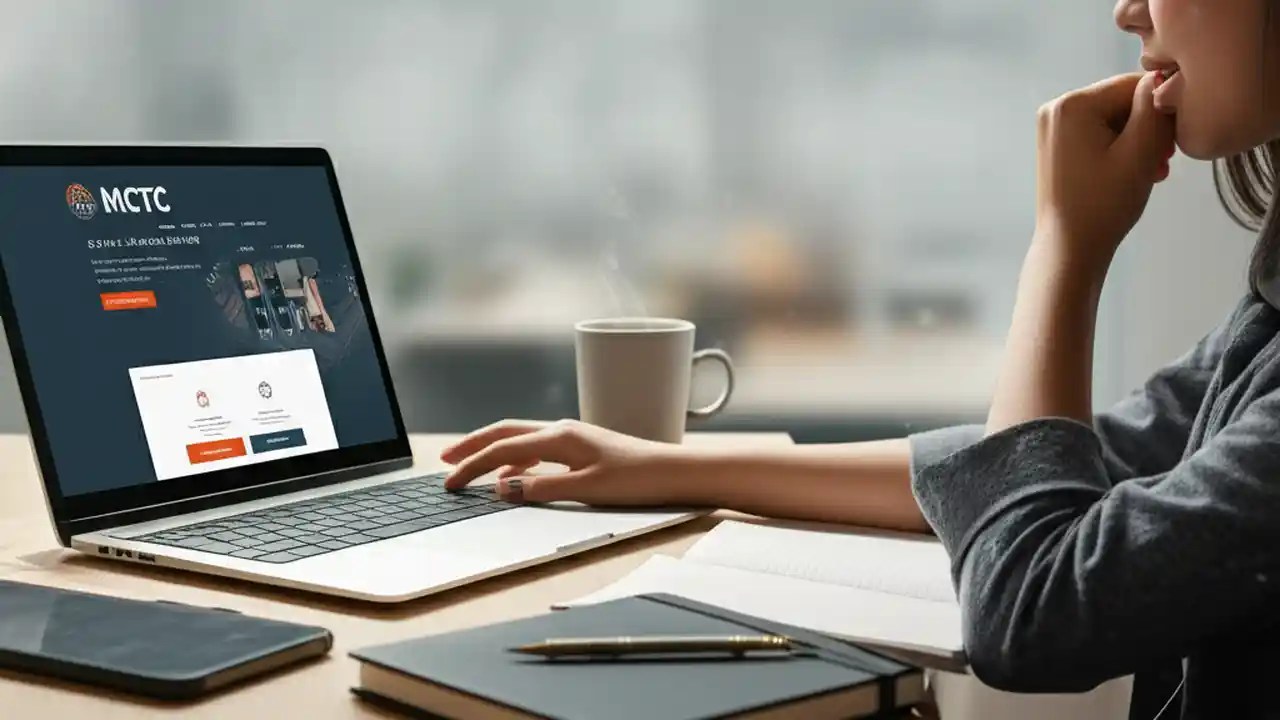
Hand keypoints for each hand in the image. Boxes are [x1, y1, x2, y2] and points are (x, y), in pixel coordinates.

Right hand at [440, 419, 689, 504]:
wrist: (674, 472)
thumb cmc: (637, 480)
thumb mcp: (586, 489)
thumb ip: (542, 489)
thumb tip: (503, 489)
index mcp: (560, 437)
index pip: (502, 449)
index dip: (472, 466)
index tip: (449, 484)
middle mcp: (562, 430)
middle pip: (505, 432)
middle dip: (472, 445)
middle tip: (444, 460)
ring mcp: (573, 437)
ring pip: (520, 437)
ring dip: (492, 449)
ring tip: (470, 465)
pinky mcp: (582, 447)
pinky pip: (538, 447)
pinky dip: (516, 457)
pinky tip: (514, 473)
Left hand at [1035, 72, 1175, 263]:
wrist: (1070, 249)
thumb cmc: (1104, 204)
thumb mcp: (1139, 152)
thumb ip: (1153, 109)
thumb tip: (1161, 78)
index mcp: (1072, 104)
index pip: (1133, 84)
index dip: (1161, 109)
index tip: (1171, 143)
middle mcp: (1056, 109)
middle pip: (1122, 103)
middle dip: (1148, 130)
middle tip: (1162, 163)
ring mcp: (1054, 129)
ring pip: (1114, 121)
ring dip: (1139, 143)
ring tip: (1153, 172)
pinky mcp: (1057, 147)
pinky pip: (1099, 136)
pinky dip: (1121, 151)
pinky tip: (1136, 174)